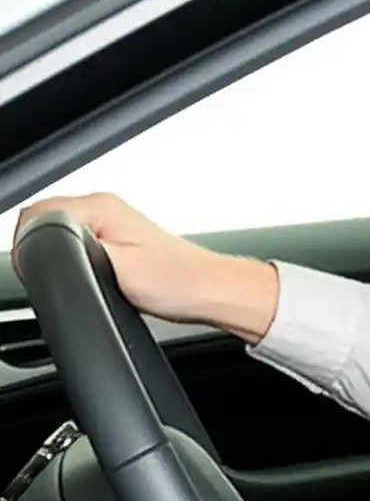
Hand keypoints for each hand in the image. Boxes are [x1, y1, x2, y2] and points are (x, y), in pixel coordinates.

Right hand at [11, 193, 278, 342]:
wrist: (207, 293)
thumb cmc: (174, 282)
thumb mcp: (112, 268)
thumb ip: (70, 251)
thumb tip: (43, 243)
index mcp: (100, 206)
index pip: (37, 214)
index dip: (32, 245)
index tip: (49, 269)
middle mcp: (105, 208)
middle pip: (45, 224)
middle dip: (45, 253)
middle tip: (73, 278)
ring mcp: (111, 223)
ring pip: (60, 236)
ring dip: (62, 259)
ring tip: (91, 279)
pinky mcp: (116, 241)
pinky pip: (77, 246)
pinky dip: (77, 264)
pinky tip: (95, 279)